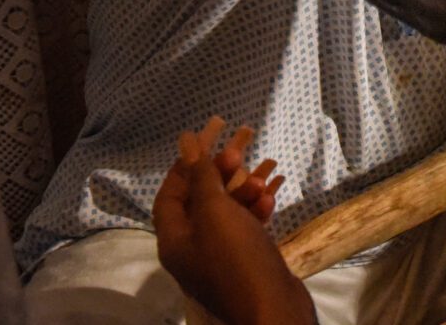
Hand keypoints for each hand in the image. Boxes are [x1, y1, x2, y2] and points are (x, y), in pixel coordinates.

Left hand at [153, 118, 311, 324]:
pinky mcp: (245, 261)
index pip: (170, 192)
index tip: (210, 137)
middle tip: (242, 146)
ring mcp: (220, 257)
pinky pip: (245, 226)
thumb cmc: (237, 258)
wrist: (274, 309)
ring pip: (227, 210)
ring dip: (245, 186)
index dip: (187, 163)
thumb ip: (200, 174)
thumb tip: (185, 139)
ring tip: (267, 167)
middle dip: (222, 170)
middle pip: (201, 198)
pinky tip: (272, 194)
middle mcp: (192, 248)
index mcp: (174, 239)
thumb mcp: (215, 211)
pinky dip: (257, 208)